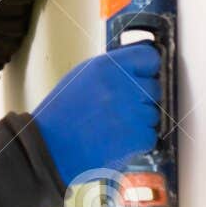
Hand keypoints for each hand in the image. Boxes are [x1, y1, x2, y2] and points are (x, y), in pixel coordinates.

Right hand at [31, 43, 160, 187]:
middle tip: (118, 108)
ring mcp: (134, 113)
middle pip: (154, 87)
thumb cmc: (61, 115)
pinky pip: (150, 136)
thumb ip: (112, 70)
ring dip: (139, 121)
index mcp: (108, 67)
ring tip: (112, 127)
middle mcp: (124, 86)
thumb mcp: (81, 78)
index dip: (146, 69)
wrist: (51, 149)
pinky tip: (115, 140)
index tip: (142, 76)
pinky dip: (137, 141)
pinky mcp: (139, 137)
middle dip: (141, 98)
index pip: (149, 57)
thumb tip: (136, 69)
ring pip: (153, 114)